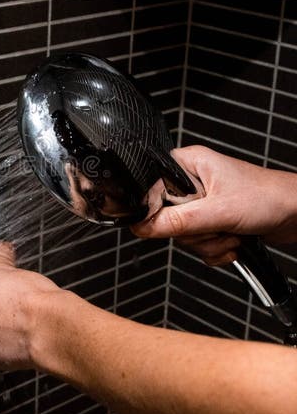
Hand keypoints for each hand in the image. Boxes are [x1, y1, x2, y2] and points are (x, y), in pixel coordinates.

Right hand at [131, 146, 296, 265]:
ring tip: (230, 232)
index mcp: (188, 164)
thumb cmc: (269, 197)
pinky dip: (216, 250)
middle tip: (215, 225)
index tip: (172, 224)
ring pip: (184, 235)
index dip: (158, 210)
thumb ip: (178, 221)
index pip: (152, 189)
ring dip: (209, 243)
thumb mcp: (218, 211)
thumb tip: (143, 226)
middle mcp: (193, 182)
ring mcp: (203, 204)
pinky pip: (198, 244)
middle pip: (167, 218)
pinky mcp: (213, 222)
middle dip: (195, 231)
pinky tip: (233, 240)